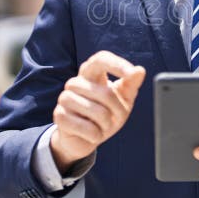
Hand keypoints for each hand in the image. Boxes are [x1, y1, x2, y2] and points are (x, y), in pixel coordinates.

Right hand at [50, 51, 145, 172]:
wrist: (85, 138)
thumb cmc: (106, 114)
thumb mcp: (123, 99)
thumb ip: (131, 84)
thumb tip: (139, 71)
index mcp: (92, 73)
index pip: (101, 59)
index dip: (117, 64)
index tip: (131, 73)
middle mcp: (76, 82)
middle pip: (106, 92)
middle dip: (118, 110)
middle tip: (117, 119)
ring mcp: (65, 97)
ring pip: (97, 111)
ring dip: (106, 124)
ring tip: (102, 125)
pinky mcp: (59, 115)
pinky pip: (86, 127)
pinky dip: (95, 135)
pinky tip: (92, 134)